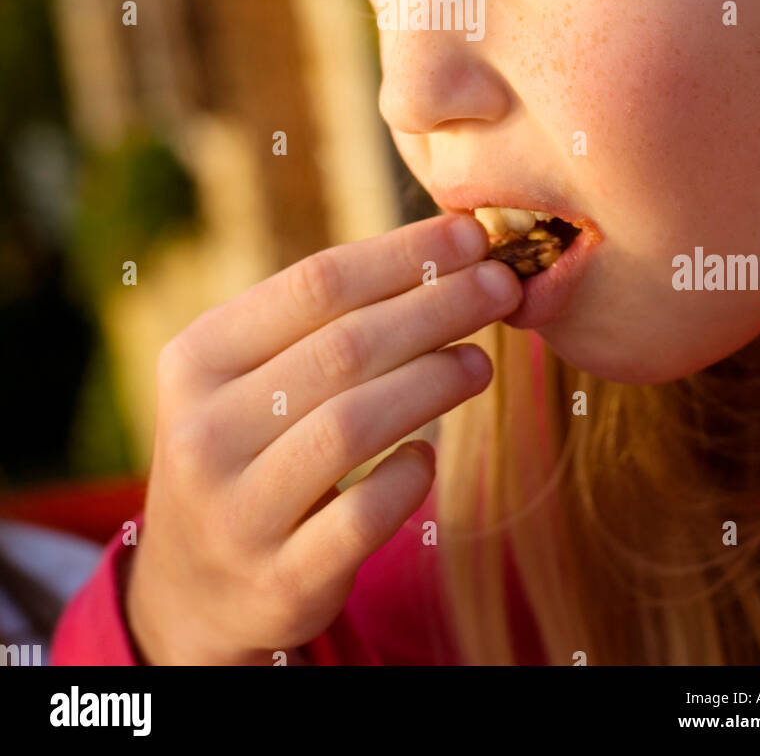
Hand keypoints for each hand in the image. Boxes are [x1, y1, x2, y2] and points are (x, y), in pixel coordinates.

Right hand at [125, 213, 521, 664]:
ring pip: (352, 426)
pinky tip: (429, 455)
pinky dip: (408, 478)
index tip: (469, 235)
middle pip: (343, 348)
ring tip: (480, 362)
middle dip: (436, 307)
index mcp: (197, 358)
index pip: (313, 284)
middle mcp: (203, 431)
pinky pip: (362, 517)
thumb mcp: (249, 376)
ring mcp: (237, 511)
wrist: (196, 585)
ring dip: (432, 382)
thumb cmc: (250, 445)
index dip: (401, 255)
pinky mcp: (279, 581)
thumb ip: (322, 320)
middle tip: (501, 286)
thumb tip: (447, 253)